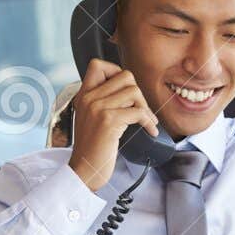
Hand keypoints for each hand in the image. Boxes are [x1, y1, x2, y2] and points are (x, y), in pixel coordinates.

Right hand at [67, 58, 158, 190]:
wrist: (85, 170)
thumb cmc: (93, 147)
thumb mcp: (91, 118)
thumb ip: (102, 101)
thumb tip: (129, 90)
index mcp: (84, 95)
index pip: (98, 65)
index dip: (117, 71)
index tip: (126, 91)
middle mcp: (88, 98)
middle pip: (125, 76)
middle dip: (139, 94)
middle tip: (141, 111)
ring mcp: (97, 108)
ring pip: (134, 91)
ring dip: (145, 107)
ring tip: (147, 122)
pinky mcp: (108, 121)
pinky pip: (138, 112)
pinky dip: (149, 122)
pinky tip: (150, 131)